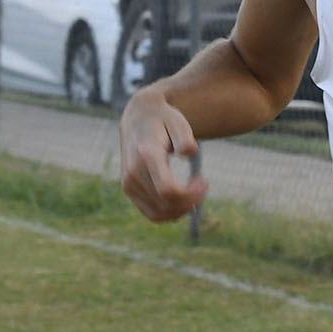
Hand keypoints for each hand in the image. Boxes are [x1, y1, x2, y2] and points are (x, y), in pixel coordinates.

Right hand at [119, 91, 208, 220]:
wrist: (138, 117)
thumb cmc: (164, 120)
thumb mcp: (178, 122)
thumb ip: (185, 137)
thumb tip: (188, 152)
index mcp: (147, 155)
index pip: (168, 190)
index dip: (191, 194)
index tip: (204, 181)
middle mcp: (133, 172)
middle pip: (165, 204)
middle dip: (190, 201)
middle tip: (203, 186)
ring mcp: (128, 183)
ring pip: (158, 214)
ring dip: (181, 210)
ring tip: (194, 194)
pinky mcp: (128, 189)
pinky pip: (151, 213)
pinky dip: (169, 214)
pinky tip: (182, 201)